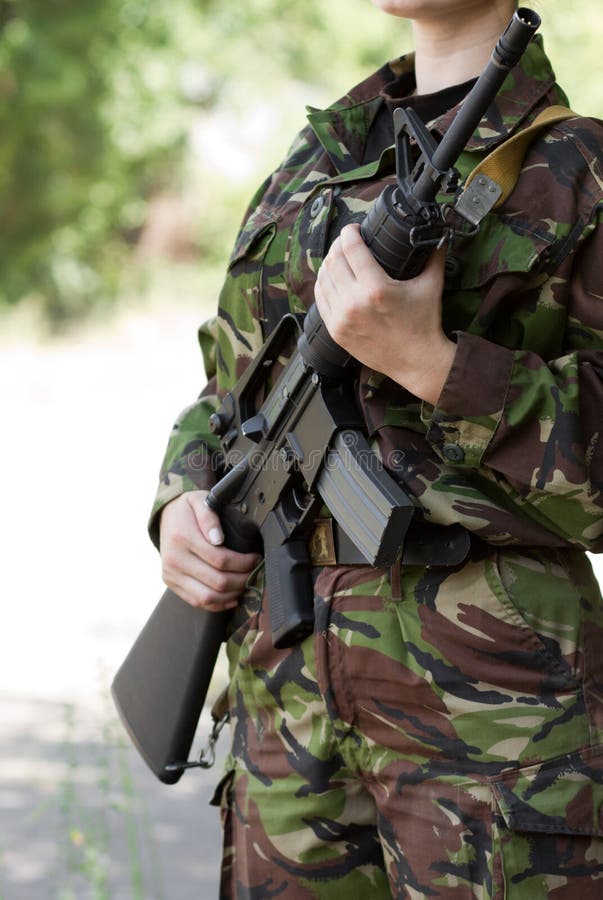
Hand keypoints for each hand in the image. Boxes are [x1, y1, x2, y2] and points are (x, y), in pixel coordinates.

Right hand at [159, 491, 260, 610]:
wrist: (165, 516)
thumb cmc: (187, 508)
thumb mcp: (199, 501)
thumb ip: (209, 517)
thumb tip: (218, 539)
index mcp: (183, 538)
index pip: (220, 560)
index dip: (244, 563)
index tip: (256, 558)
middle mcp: (174, 559)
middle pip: (217, 581)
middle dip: (242, 580)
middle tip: (255, 572)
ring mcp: (171, 574)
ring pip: (207, 597)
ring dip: (232, 594)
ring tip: (245, 583)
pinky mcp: (171, 583)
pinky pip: (197, 602)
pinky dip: (218, 604)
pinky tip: (232, 597)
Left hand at [314, 224, 455, 404]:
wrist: (416, 362)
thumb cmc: (424, 324)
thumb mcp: (431, 286)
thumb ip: (434, 256)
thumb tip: (437, 235)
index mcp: (376, 289)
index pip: (351, 249)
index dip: (349, 233)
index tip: (353, 229)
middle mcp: (354, 303)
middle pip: (333, 261)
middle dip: (338, 245)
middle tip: (346, 242)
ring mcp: (342, 319)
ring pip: (323, 279)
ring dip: (329, 264)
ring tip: (338, 258)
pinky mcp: (336, 331)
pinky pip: (320, 300)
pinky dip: (323, 285)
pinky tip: (330, 279)